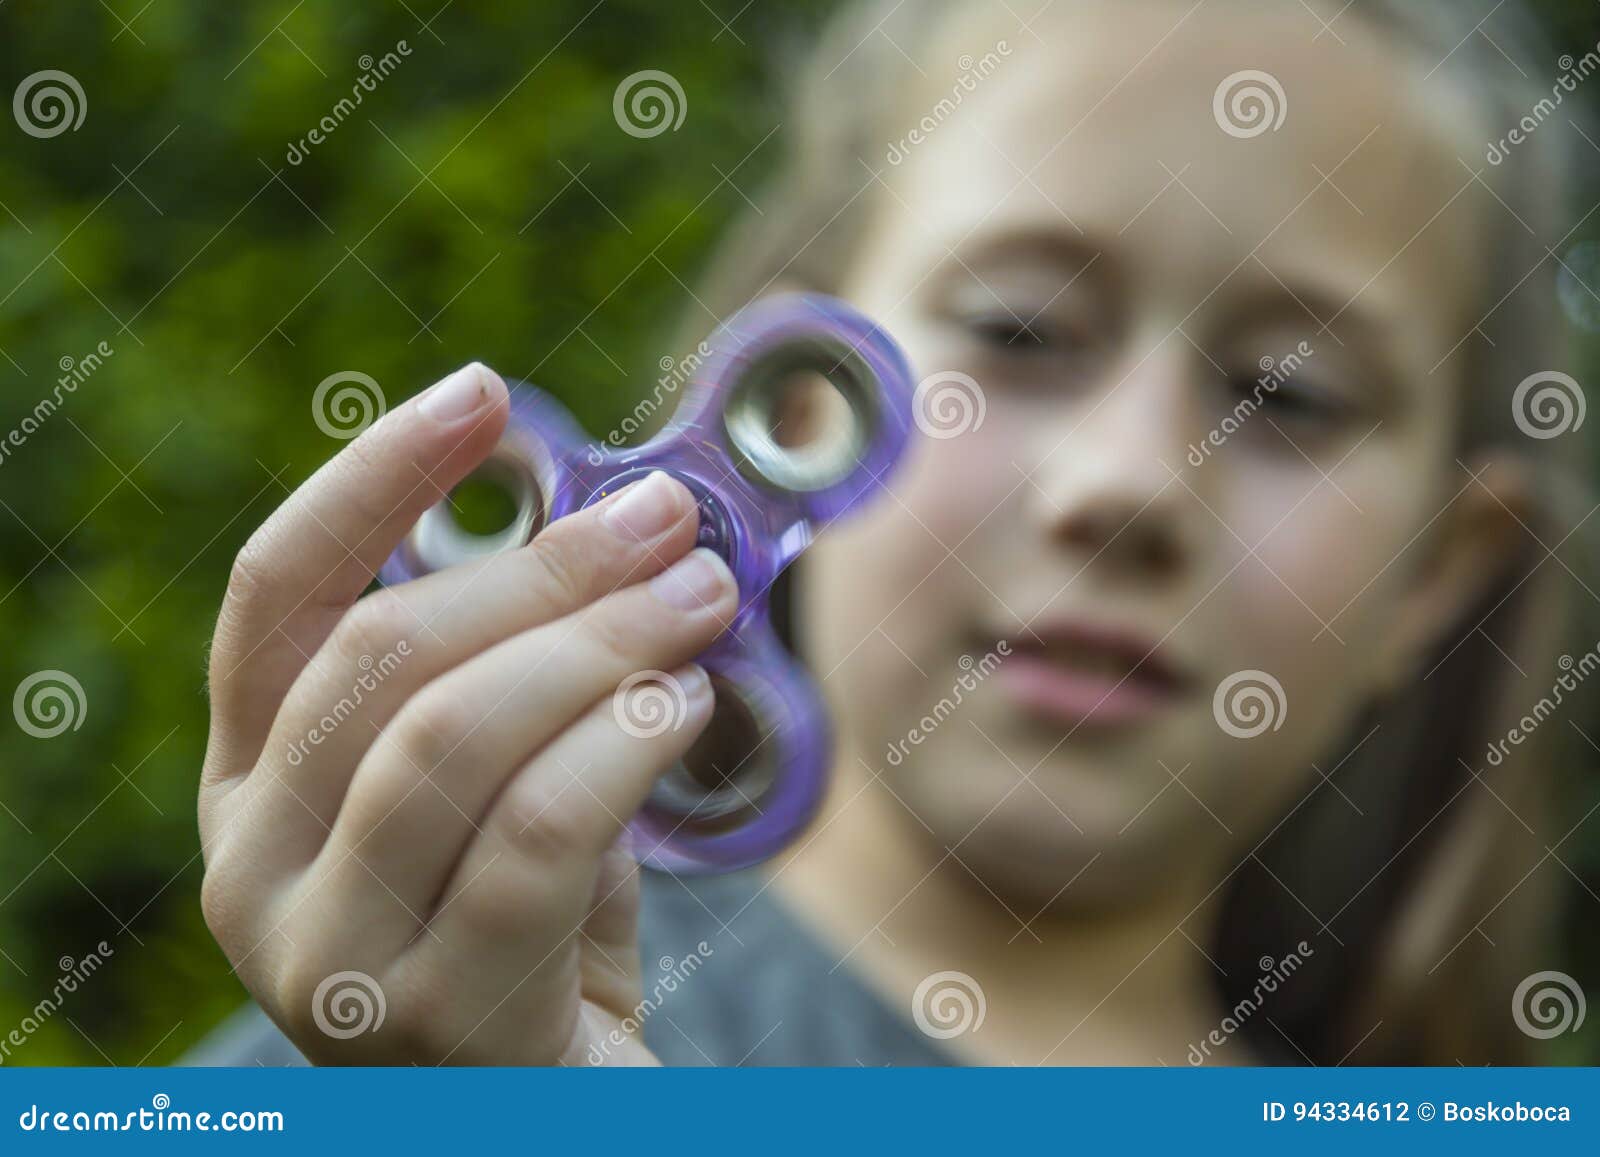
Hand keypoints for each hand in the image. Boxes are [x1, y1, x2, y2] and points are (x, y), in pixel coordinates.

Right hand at [199, 362, 735, 1063]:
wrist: (547, 1107)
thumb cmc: (533, 926)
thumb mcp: (500, 778)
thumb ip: (521, 666)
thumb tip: (623, 513)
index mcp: (255, 781)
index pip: (278, 593)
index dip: (373, 479)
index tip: (483, 396)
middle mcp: (256, 864)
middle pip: (386, 654)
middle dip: (542, 565)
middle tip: (666, 519)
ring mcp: (329, 953)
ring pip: (454, 736)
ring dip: (597, 643)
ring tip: (700, 598)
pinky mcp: (432, 1016)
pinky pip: (534, 835)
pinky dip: (621, 748)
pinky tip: (684, 707)